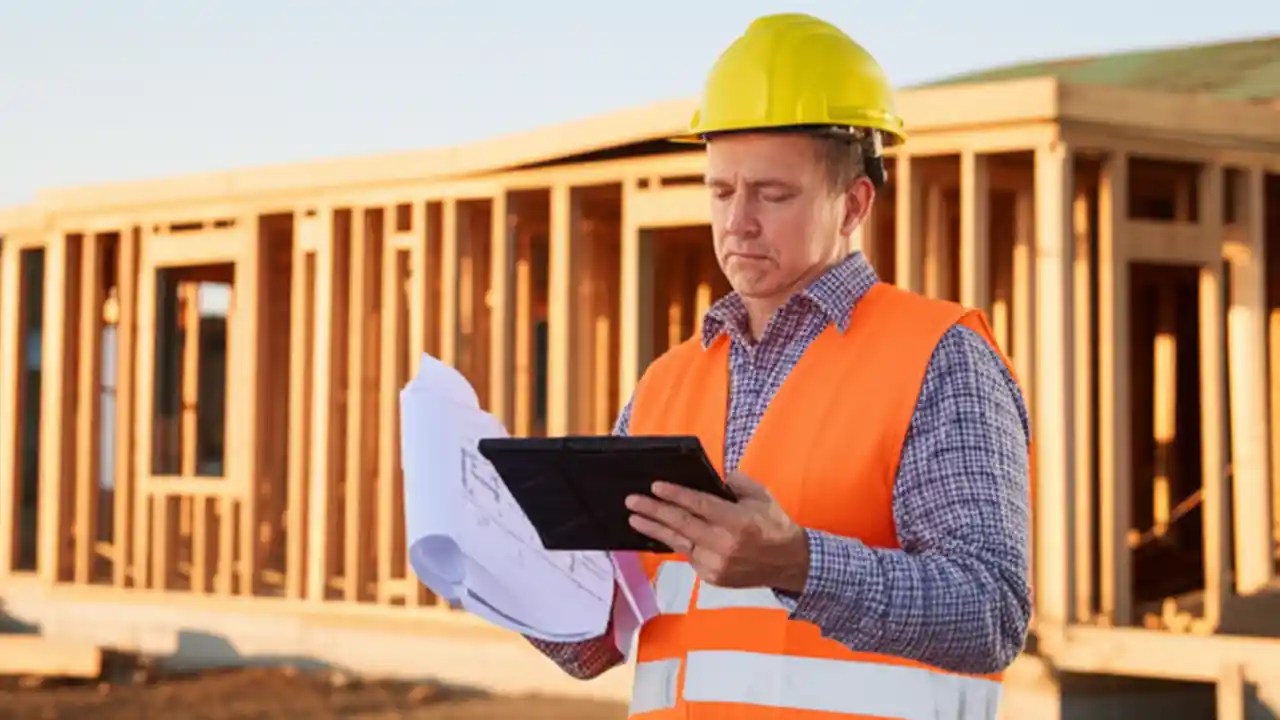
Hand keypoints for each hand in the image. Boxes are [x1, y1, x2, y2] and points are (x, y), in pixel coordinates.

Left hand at [625, 471, 809, 592]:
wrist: (789, 564)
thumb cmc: (773, 525)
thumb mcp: (761, 496)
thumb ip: (736, 483)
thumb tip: (712, 478)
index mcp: (737, 522)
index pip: (699, 505)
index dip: (675, 495)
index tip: (655, 485)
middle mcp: (724, 545)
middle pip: (681, 524)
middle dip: (653, 511)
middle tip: (632, 501)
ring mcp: (716, 564)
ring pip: (679, 542)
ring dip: (655, 529)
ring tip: (634, 518)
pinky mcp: (712, 577)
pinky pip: (688, 555)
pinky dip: (675, 543)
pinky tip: (660, 533)